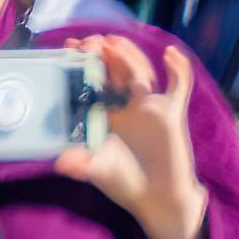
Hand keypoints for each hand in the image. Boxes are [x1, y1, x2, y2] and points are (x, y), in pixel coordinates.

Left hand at [48, 33, 199, 238]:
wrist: (158, 197)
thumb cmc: (124, 183)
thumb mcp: (97, 172)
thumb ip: (81, 165)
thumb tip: (60, 160)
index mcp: (106, 116)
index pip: (94, 83)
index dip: (84, 65)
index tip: (70, 49)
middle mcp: (127, 106)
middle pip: (117, 72)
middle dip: (105, 55)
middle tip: (90, 41)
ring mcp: (151, 107)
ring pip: (142, 72)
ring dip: (131, 56)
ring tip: (116, 43)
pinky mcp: (172, 113)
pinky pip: (179, 86)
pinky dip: (178, 69)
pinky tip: (171, 55)